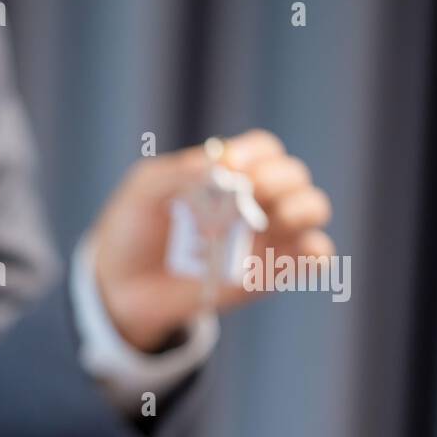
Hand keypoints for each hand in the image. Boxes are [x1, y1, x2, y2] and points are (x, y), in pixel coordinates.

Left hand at [93, 129, 334, 351]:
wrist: (122, 285)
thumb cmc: (134, 228)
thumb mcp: (144, 190)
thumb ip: (179, 172)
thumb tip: (223, 167)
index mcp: (229, 173)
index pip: (264, 150)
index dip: (255, 154)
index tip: (230, 168)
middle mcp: (254, 200)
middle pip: (293, 175)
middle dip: (278, 179)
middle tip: (251, 193)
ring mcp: (264, 236)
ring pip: (313, 209)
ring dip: (301, 209)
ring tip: (271, 220)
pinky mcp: (268, 272)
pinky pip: (314, 258)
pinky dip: (314, 252)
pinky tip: (290, 253)